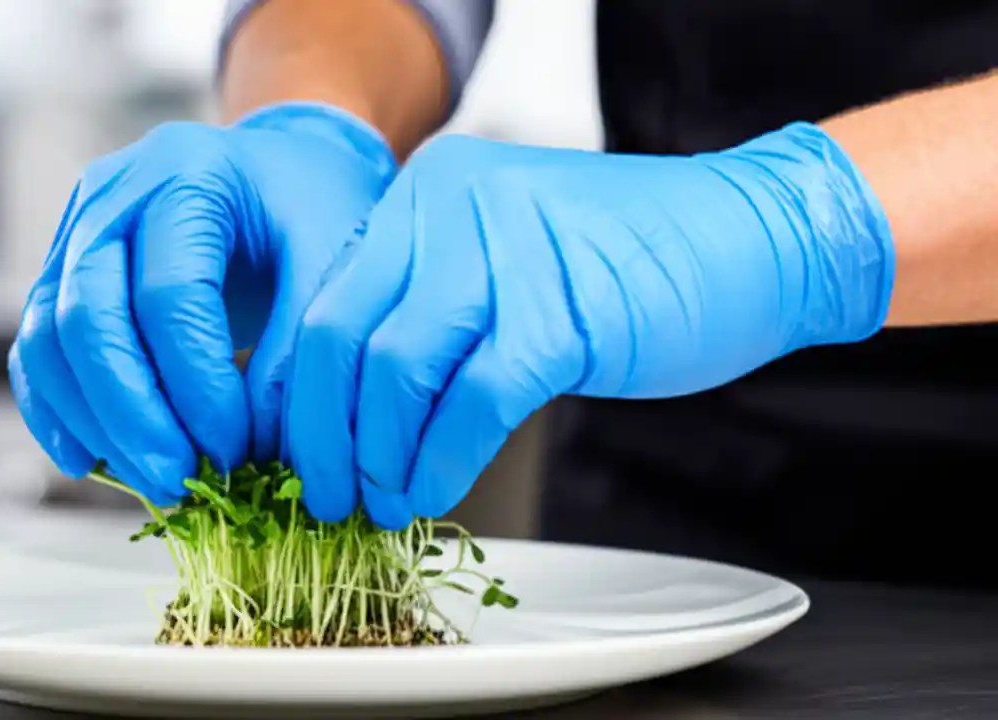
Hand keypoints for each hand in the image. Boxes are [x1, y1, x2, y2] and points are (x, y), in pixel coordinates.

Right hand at [9, 102, 394, 502]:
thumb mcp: (333, 262)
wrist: (281, 170)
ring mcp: (75, 232)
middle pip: (88, 316)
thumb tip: (254, 449)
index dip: (199, 387)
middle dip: (134, 415)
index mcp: (186, 175)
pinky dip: (56, 411)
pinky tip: (93, 460)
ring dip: (94, 423)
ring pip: (47, 338)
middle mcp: (112, 195)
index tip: (236, 449)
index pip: (170, 297)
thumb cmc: (314, 210)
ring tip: (153, 480)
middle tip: (180, 481)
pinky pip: (36, 350)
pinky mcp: (60, 274)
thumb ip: (297, 351)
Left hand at [287, 123, 894, 527]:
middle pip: (340, 337)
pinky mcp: (559, 314)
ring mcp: (505, 254)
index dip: (296, 389)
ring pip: (395, 375)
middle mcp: (450, 204)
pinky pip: (469, 405)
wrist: (752, 237)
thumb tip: (346, 405)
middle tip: (326, 492)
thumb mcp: (501, 257)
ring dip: (379, 458)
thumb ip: (424, 305)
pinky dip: (440, 463)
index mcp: (425, 191)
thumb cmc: (626, 261)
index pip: (324, 297)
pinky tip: (433, 493)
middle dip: (321, 435)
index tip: (291, 450)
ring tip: (382, 502)